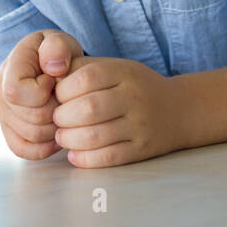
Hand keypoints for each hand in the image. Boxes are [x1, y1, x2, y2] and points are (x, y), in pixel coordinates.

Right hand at [0, 29, 83, 159]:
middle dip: (56, 109)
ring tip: (64, 111)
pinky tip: (58, 131)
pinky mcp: (10, 133)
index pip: (16, 91)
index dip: (42, 90)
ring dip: (56, 127)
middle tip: (64, 97)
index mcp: (9, 69)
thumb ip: (57, 46)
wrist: (46, 64)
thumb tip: (54, 68)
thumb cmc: (54, 54)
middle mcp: (0, 94)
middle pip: (30, 118)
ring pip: (32, 136)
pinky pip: (24, 150)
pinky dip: (46, 146)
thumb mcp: (58, 41)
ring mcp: (4, 116)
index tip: (54, 80)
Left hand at [52, 56, 182, 166]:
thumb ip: (83, 69)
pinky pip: (108, 157)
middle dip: (62, 117)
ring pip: (95, 136)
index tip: (57, 97)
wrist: (179, 110)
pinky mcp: (141, 150)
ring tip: (62, 137)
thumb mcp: (115, 67)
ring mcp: (139, 125)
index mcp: (124, 72)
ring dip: (69, 139)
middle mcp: (134, 98)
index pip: (86, 78)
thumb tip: (47, 78)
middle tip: (56, 120)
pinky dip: (85, 159)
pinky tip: (74, 154)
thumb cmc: (134, 87)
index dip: (63, 89)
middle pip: (88, 109)